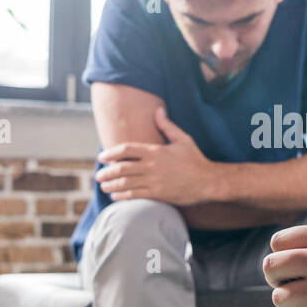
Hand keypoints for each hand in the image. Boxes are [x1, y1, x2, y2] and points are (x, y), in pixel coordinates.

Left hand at [96, 107, 213, 205]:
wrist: (208, 181)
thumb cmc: (195, 160)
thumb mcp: (183, 139)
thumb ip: (167, 126)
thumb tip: (158, 111)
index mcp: (155, 151)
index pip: (126, 150)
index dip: (111, 153)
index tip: (102, 157)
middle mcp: (152, 166)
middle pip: (121, 168)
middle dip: (106, 172)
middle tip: (98, 175)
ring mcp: (154, 181)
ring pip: (125, 183)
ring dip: (111, 185)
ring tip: (103, 186)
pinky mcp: (158, 194)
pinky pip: (135, 195)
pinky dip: (122, 195)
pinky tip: (115, 196)